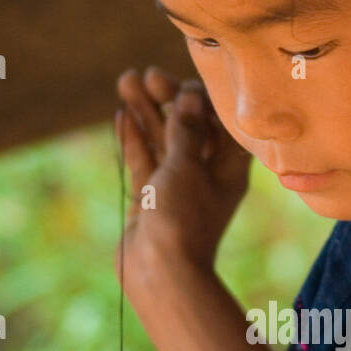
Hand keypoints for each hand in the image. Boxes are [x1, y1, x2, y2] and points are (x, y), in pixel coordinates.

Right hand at [114, 65, 250, 282]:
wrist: (160, 274)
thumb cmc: (182, 219)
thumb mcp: (187, 167)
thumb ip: (185, 130)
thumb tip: (190, 97)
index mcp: (229, 168)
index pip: (221, 122)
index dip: (201, 99)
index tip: (179, 86)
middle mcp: (205, 174)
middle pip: (189, 127)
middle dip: (168, 99)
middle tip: (146, 76)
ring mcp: (176, 186)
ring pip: (162, 141)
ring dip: (145, 112)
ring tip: (125, 81)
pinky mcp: (150, 198)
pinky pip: (144, 161)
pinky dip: (134, 138)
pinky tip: (121, 114)